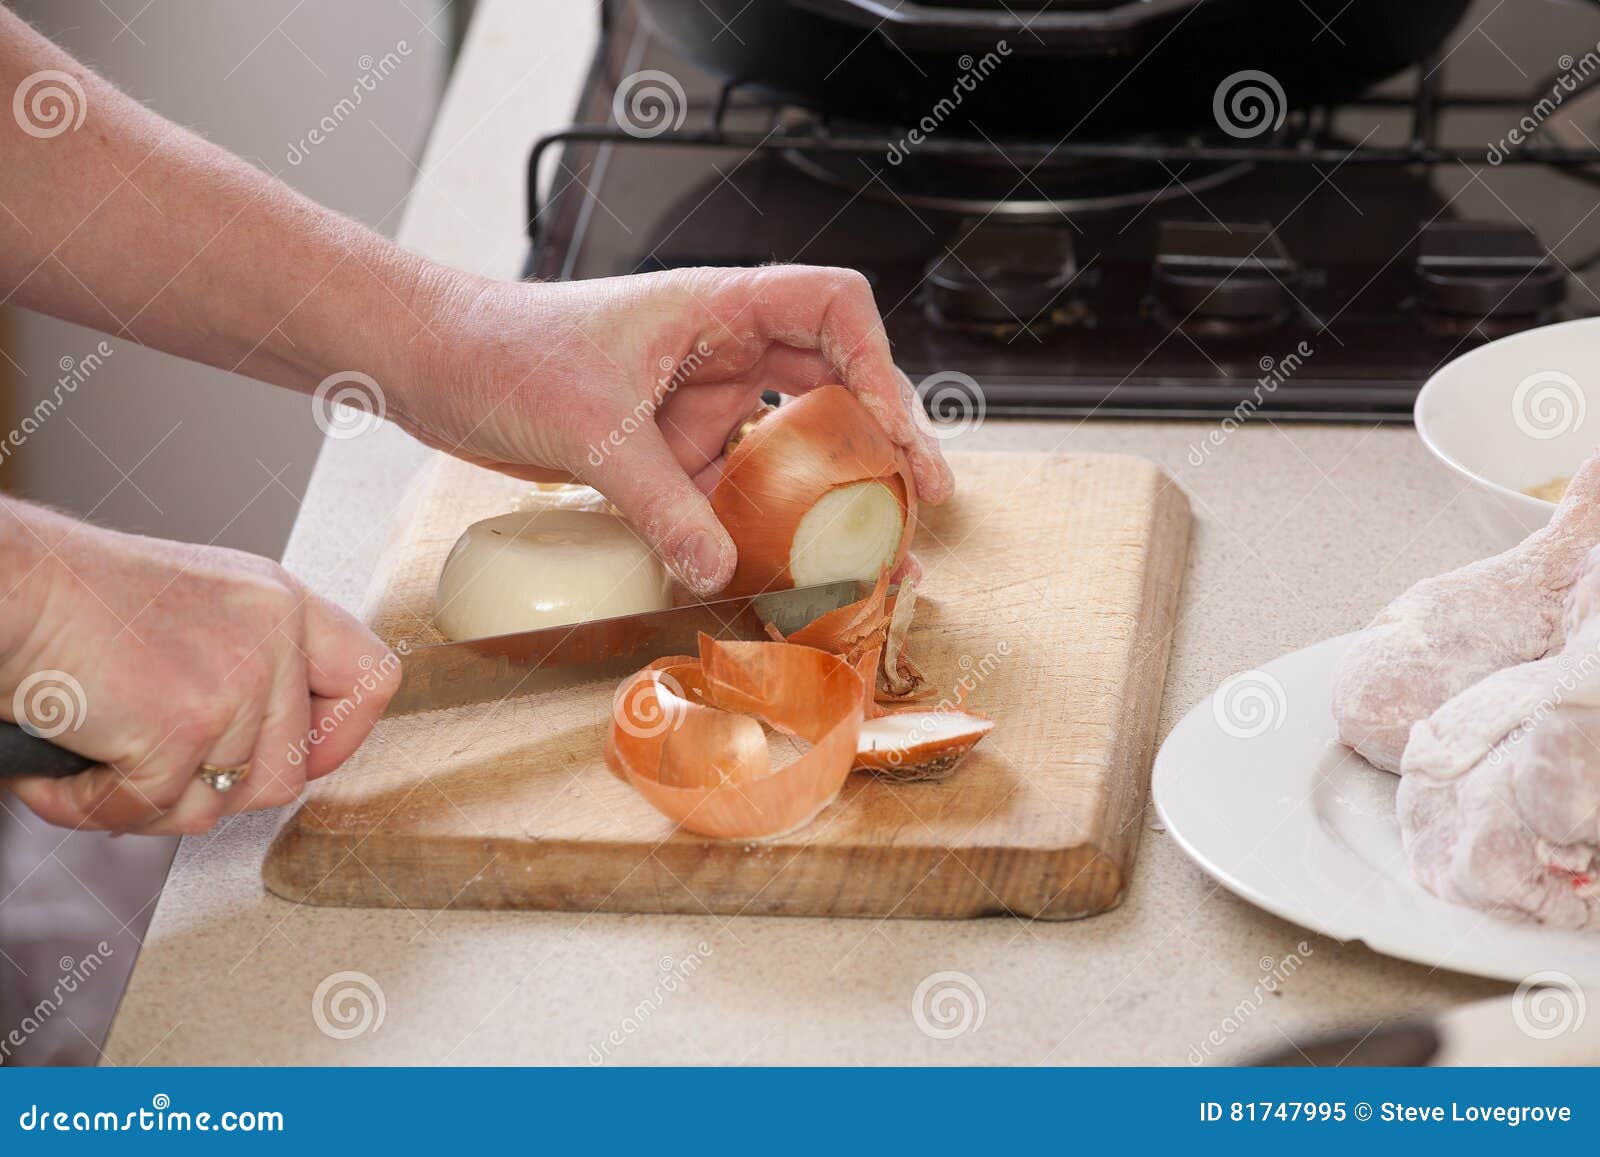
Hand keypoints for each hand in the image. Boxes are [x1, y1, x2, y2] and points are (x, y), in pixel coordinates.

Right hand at [0, 501, 397, 833]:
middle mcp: (272, 637)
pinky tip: (67, 762)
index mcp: (282, 604)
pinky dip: (94, 804)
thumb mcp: (200, 606)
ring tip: (100, 756)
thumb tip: (274, 747)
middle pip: (289, 772)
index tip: (302, 756)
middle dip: (216, 789)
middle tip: (154, 765)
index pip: (371, 680)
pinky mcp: (181, 727)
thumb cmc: (76, 600)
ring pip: (222, 804)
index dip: (341, 736)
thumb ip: (252, 662)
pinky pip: (152, 810)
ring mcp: (234, 683)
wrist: (7, 588)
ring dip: (152, 802)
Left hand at [389, 265, 954, 596]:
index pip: (832, 307)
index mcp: (718, 306)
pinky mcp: (668, 447)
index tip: (896, 431)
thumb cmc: (504, 350)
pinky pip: (732, 486)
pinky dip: (759, 522)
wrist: (435, 365)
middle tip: (917, 499)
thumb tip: (721, 570)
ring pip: (788, 442)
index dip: (879, 364)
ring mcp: (698, 401)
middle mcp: (721, 349)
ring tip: (869, 546)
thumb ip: (662, 502)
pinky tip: (781, 566)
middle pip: (834, 382)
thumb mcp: (593, 428)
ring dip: (827, 490)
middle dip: (882, 438)